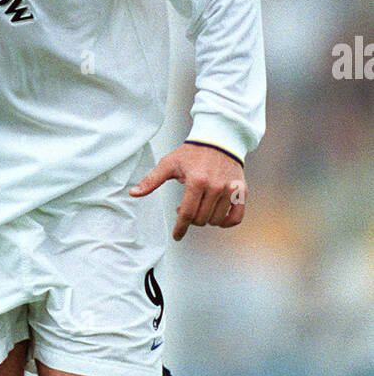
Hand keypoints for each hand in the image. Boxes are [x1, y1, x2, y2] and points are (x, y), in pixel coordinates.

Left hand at [130, 142, 246, 240]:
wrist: (219, 139)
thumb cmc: (193, 152)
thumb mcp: (169, 164)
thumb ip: (151, 180)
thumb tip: (134, 193)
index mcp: (196, 180)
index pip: (187, 213)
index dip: (180, 228)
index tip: (177, 235)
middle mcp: (215, 186)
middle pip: (200, 219)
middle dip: (191, 219)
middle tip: (187, 208)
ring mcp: (230, 189)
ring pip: (216, 220)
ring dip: (206, 219)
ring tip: (200, 207)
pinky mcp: (242, 191)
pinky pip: (236, 217)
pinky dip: (226, 222)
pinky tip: (217, 216)